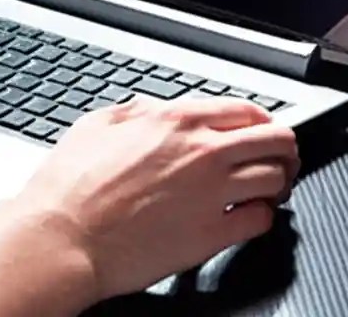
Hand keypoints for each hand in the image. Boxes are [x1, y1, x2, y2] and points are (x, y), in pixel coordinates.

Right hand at [14, 96, 298, 300]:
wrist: (63, 237)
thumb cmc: (70, 188)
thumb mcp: (95, 126)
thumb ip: (133, 111)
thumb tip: (152, 109)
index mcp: (175, 121)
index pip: (246, 111)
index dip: (261, 122)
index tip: (261, 132)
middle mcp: (201, 152)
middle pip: (276, 139)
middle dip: (285, 148)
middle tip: (279, 159)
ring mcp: (211, 194)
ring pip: (276, 177)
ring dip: (278, 183)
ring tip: (269, 191)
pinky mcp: (212, 235)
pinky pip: (261, 221)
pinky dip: (263, 218)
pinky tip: (250, 218)